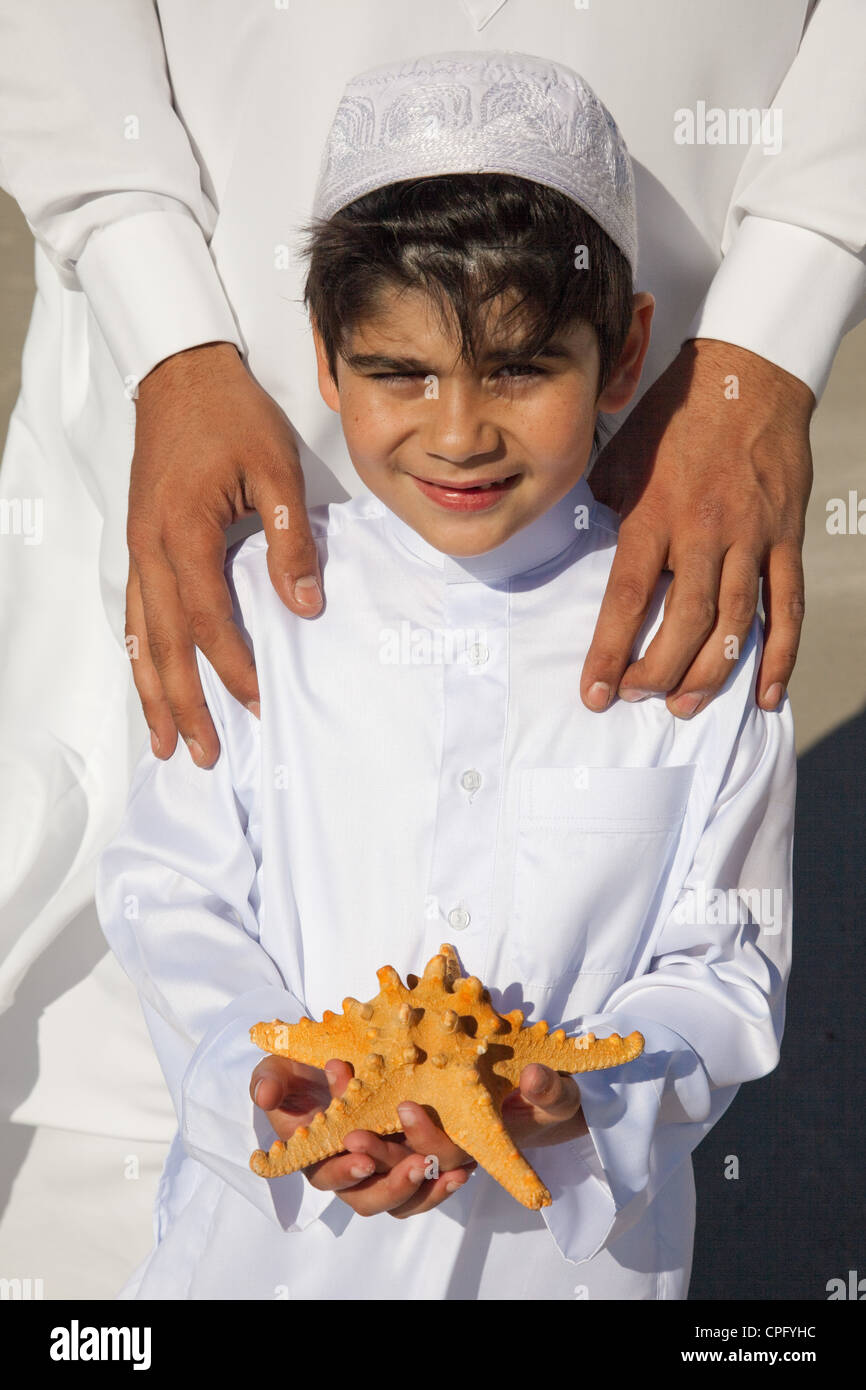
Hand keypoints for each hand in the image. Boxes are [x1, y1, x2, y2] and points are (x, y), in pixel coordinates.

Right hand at [126, 341, 323, 767]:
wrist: (180, 371)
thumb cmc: (232, 416)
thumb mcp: (276, 470)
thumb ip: (289, 542)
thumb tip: (304, 606)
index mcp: (184, 533)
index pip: (209, 619)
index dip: (233, 666)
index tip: (259, 702)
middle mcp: (150, 549)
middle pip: (165, 645)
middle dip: (183, 704)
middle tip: (201, 755)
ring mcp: (138, 547)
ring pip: (140, 636)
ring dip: (154, 691)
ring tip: (166, 740)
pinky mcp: (139, 541)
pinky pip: (135, 611)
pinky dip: (141, 654)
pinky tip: (151, 678)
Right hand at [250, 1056, 476, 1218]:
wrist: (334, 1060)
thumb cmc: (302, 1071)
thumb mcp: (279, 1069)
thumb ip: (269, 1081)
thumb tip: (265, 1095)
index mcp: (317, 1156)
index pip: (326, 1176)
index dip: (343, 1171)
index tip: (359, 1154)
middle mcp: (351, 1172)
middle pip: (370, 1200)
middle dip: (392, 1184)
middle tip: (413, 1164)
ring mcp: (383, 1170)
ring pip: (403, 1201)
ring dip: (424, 1188)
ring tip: (443, 1169)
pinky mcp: (411, 1160)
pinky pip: (429, 1188)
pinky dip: (444, 1184)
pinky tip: (462, 1171)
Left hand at [583, 337, 813, 718]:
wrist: (747, 376)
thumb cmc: (675, 417)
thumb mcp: (621, 458)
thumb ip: (609, 509)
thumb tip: (601, 547)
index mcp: (655, 514)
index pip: (630, 596)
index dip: (611, 650)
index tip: (596, 692)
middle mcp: (703, 531)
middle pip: (685, 621)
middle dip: (659, 672)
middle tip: (639, 696)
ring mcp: (751, 537)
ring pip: (735, 623)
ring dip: (710, 673)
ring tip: (684, 705)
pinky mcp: (786, 538)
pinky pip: (785, 606)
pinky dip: (778, 655)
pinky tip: (764, 694)